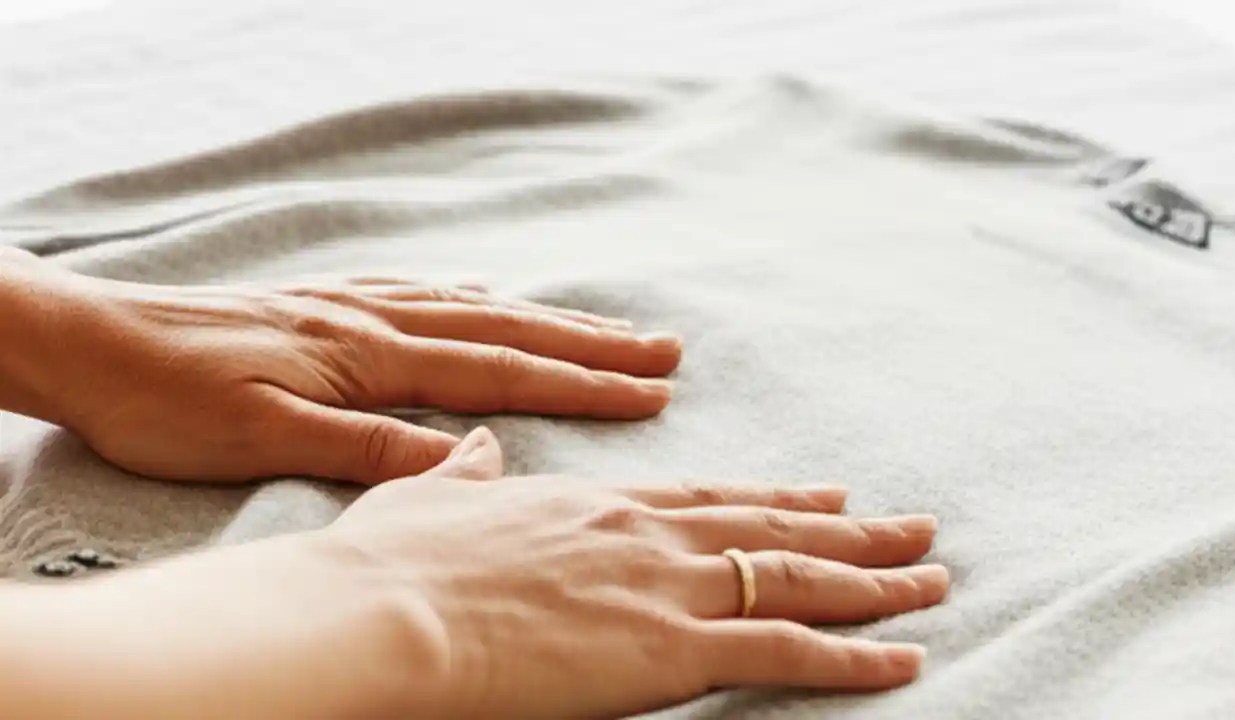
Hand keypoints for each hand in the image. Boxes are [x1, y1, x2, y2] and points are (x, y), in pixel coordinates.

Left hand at [9, 256, 679, 482]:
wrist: (95, 341)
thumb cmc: (169, 401)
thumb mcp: (262, 439)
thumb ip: (367, 448)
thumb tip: (466, 460)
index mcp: (369, 357)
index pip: (500, 372)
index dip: (582, 384)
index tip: (651, 391)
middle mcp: (376, 319)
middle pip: (506, 328)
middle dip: (592, 342)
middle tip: (664, 349)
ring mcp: (355, 306)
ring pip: (475, 307)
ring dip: (548, 317)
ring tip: (608, 324)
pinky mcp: (330, 305)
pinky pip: (428, 294)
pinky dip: (481, 298)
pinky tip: (491, 298)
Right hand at [328, 428, 948, 718]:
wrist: (384, 611)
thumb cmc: (395, 564)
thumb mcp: (430, 500)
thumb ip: (467, 473)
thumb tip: (477, 447)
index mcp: (598, 503)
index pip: (712, 496)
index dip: (778, 498)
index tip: (827, 493)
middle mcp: (649, 535)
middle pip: (777, 529)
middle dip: (853, 532)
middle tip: (915, 529)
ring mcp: (667, 588)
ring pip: (801, 579)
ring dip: (876, 584)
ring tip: (934, 582)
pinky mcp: (672, 650)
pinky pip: (787, 651)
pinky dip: (855, 656)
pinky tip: (904, 659)